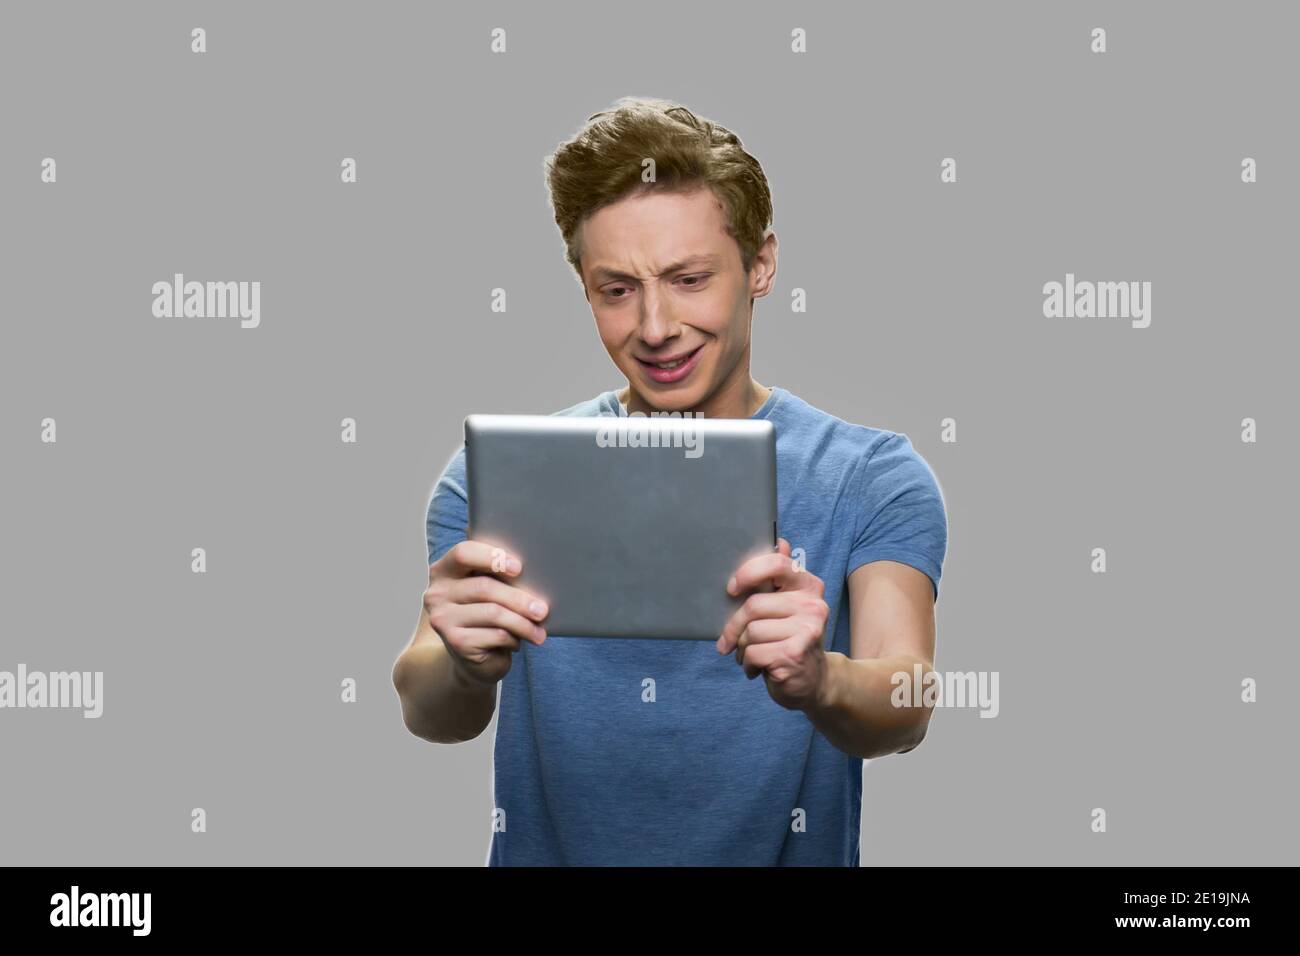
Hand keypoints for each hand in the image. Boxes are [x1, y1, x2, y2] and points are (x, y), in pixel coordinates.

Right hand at [424, 540, 548, 686]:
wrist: (472, 657)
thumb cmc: (486, 615)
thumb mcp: (489, 590)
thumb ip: (498, 574)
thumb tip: (534, 570)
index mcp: (444, 570)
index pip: (463, 553)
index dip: (491, 557)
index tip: (519, 568)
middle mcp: (437, 593)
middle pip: (484, 587)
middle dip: (519, 598)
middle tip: (542, 610)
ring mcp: (443, 618)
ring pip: (493, 613)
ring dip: (522, 623)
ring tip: (539, 631)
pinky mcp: (455, 641)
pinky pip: (495, 634)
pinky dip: (513, 638)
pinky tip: (517, 641)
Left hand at [716, 537, 830, 710]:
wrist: (814, 681)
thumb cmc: (789, 640)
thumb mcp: (785, 607)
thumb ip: (778, 578)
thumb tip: (780, 542)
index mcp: (808, 586)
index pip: (776, 564)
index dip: (748, 573)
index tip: (732, 588)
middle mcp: (812, 604)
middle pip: (753, 605)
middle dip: (734, 626)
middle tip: (728, 640)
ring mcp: (807, 630)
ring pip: (750, 632)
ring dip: (741, 648)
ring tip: (750, 655)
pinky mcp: (795, 654)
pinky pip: (753, 653)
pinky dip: (748, 664)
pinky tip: (758, 669)